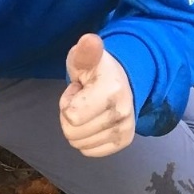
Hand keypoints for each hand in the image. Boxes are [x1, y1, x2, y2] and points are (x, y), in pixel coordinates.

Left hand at [60, 34, 135, 157]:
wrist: (122, 80)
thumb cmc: (96, 69)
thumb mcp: (84, 56)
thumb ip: (85, 51)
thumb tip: (90, 40)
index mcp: (112, 91)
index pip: (71, 116)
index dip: (67, 101)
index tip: (79, 89)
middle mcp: (122, 112)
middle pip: (72, 132)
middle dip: (71, 115)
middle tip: (83, 99)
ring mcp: (125, 128)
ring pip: (79, 144)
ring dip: (79, 126)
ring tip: (89, 108)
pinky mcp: (125, 141)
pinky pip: (90, 152)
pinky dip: (87, 139)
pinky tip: (95, 120)